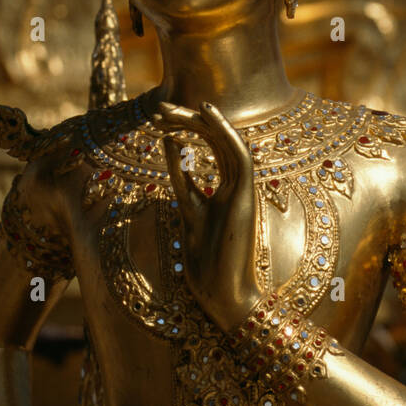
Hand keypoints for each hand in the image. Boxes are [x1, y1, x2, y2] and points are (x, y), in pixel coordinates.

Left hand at [153, 100, 261, 332]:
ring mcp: (243, 190)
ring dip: (199, 121)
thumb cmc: (206, 263)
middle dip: (187, 121)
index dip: (185, 129)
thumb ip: (184, 181)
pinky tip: (207, 113)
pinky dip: (225, 131)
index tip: (158, 120)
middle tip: (159, 109)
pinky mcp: (247, 196)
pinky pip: (240, 155)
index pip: (207, 147)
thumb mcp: (188, 210)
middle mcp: (237, 184)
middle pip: (214, 139)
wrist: (224, 296)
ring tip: (170, 110)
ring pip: (226, 141)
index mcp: (226, 188)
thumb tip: (171, 150)